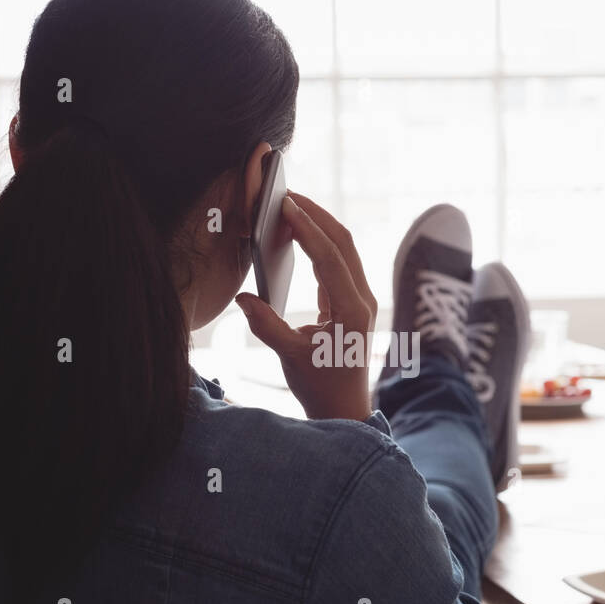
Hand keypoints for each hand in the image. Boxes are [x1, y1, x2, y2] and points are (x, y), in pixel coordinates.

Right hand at [235, 192, 377, 420]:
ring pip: (343, 250)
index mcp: (352, 310)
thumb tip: (243, 297)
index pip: (330, 258)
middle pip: (343, 243)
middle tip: (287, 195)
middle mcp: (362, 300)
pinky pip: (337, 264)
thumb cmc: (319, 386)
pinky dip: (318, 245)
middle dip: (317, 216)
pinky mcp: (352, 302)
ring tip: (290, 208)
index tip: (286, 205)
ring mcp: (360, 300)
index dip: (308, 229)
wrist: (343, 408)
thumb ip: (266, 325)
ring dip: (319, 226)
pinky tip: (297, 234)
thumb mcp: (289, 356)